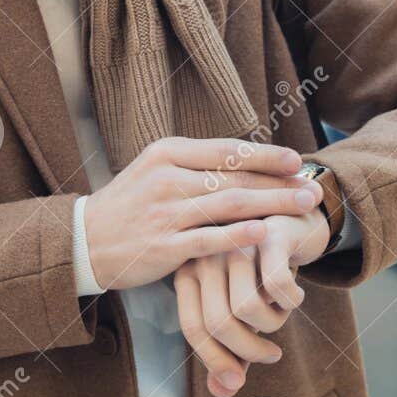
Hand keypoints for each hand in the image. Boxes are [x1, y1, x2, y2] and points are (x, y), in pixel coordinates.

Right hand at [81, 135, 322, 292]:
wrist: (84, 240)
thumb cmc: (129, 204)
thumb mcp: (155, 169)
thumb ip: (195, 163)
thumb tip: (246, 157)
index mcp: (167, 153)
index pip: (227, 150)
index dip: (267, 155)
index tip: (297, 161)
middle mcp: (167, 178)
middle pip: (235, 177)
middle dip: (279, 182)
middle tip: (312, 188)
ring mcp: (164, 213)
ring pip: (228, 204)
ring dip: (271, 204)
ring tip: (302, 208)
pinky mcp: (162, 246)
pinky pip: (207, 239)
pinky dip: (238, 235)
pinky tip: (264, 234)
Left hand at [174, 207, 330, 396]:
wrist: (295, 218)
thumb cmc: (262, 271)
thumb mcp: (243, 309)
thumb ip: (230, 349)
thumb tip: (222, 392)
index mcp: (190, 271)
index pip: (193, 327)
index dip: (215, 360)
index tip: (237, 379)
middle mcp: (207, 254)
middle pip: (218, 323)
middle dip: (248, 351)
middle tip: (270, 354)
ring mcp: (235, 241)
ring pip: (247, 308)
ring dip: (272, 325)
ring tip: (281, 315)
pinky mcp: (267, 233)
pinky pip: (277, 286)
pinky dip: (291, 302)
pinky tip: (296, 296)